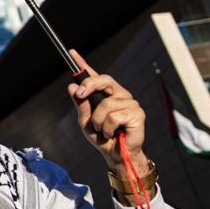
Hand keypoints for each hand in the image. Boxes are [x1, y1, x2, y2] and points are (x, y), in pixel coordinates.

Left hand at [66, 50, 148, 173]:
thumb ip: (80, 104)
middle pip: (105, 80)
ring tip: (104, 130)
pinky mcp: (138, 114)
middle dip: (90, 85)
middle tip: (81, 94)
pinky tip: (113, 134)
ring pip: (106, 104)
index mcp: (106, 95)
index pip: (95, 76)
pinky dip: (108, 128)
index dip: (83, 64)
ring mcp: (130, 103)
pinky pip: (114, 116)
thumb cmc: (102, 137)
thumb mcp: (85, 121)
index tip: (71, 53)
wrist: (115, 155)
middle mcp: (120, 95)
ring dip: (99, 121)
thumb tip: (72, 86)